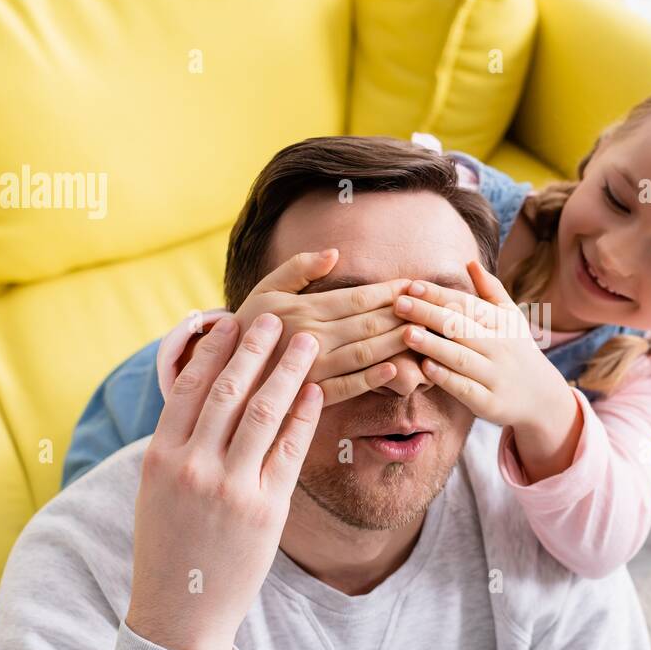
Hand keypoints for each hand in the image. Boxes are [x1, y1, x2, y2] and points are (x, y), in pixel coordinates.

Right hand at [126, 313, 320, 649]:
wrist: (181, 610)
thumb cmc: (170, 544)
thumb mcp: (157, 488)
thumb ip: (177, 442)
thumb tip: (200, 393)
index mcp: (161, 458)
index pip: (189, 388)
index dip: (213, 350)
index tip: (232, 321)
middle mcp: (194, 467)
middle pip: (228, 391)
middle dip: (255, 349)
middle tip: (277, 319)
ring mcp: (231, 488)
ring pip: (263, 412)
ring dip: (288, 371)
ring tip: (307, 342)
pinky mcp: (266, 509)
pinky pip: (289, 449)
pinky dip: (304, 415)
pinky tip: (316, 390)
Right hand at [229, 249, 412, 403]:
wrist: (217, 375)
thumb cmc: (247, 328)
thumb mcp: (265, 290)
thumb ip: (299, 268)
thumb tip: (335, 253)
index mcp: (302, 310)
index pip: (357, 297)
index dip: (389, 291)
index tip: (416, 284)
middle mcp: (309, 338)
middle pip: (367, 324)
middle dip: (403, 313)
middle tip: (433, 306)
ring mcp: (310, 370)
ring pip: (364, 354)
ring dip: (397, 342)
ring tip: (425, 332)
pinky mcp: (309, 397)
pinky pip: (347, 388)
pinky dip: (372, 379)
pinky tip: (397, 369)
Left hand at [393, 260, 582, 481]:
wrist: (542, 397)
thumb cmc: (517, 351)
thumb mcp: (511, 318)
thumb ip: (490, 290)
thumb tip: (470, 261)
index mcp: (503, 323)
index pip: (467, 305)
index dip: (439, 295)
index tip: (412, 286)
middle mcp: (501, 347)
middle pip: (461, 328)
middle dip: (429, 314)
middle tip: (399, 304)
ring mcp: (496, 376)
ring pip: (461, 358)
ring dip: (434, 345)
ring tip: (407, 333)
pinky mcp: (490, 403)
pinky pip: (466, 389)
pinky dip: (447, 379)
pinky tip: (425, 368)